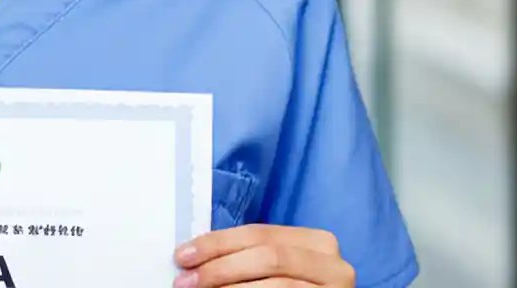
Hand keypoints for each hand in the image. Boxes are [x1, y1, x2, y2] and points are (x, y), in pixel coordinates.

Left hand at [173, 225, 354, 286]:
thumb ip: (247, 256)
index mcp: (317, 243)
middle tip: (186, 281)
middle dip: (220, 267)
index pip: (259, 233)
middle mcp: (334, 265)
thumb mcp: (276, 266)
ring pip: (276, 286)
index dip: (217, 243)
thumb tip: (195, 258)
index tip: (183, 255)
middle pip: (267, 257)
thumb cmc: (293, 286)